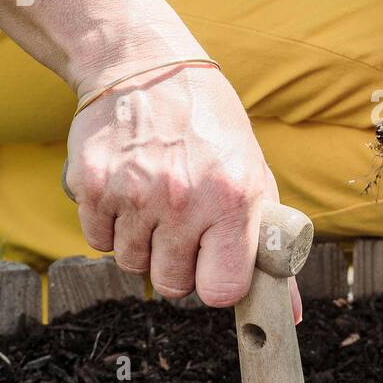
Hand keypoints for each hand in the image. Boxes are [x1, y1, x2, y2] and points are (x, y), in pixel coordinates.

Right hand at [64, 64, 302, 319]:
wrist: (147, 66)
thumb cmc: (211, 128)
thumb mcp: (253, 176)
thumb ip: (267, 248)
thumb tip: (292, 316)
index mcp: (232, 198)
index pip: (221, 291)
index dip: (217, 284)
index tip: (215, 266)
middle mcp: (182, 199)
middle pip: (172, 285)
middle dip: (178, 265)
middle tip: (183, 227)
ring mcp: (132, 193)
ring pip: (132, 265)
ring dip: (143, 243)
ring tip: (156, 199)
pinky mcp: (91, 185)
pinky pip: (99, 240)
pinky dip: (111, 225)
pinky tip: (128, 187)